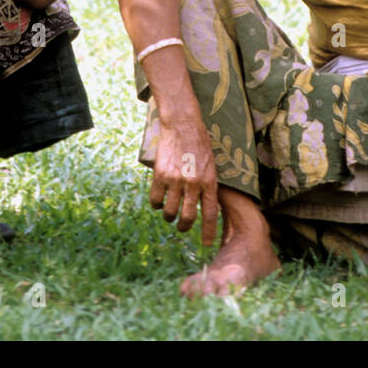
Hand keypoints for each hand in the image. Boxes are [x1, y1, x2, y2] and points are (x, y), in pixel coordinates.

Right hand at [150, 112, 219, 246]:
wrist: (182, 124)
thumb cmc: (200, 144)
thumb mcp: (212, 165)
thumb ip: (210, 186)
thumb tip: (211, 208)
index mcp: (209, 181)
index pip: (210, 213)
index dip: (208, 231)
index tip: (207, 243)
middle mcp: (193, 183)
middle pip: (188, 217)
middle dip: (185, 227)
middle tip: (183, 227)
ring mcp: (176, 180)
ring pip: (170, 212)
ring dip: (169, 217)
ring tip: (170, 215)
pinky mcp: (160, 175)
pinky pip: (156, 200)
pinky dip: (157, 205)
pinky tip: (159, 202)